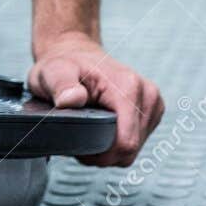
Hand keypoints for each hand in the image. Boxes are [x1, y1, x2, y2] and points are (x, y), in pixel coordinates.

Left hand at [28, 31, 163, 166]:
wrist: (77, 53)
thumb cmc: (64, 64)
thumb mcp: (53, 72)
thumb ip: (61, 85)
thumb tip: (72, 99)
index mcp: (129, 87)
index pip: (126, 143)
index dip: (100, 153)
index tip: (80, 143)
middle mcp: (147, 94)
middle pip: (130, 149)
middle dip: (104, 152)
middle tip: (80, 136)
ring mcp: (152, 103)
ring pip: (133, 149)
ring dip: (110, 148)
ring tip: (89, 129)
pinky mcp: (152, 110)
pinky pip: (136, 141)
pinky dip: (117, 142)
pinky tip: (102, 127)